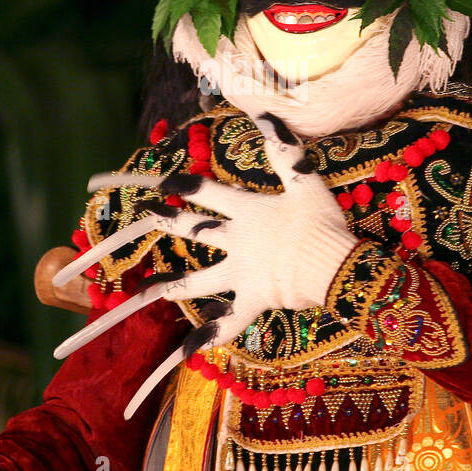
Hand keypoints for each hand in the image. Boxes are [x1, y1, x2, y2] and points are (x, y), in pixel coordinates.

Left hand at [51, 111, 358, 418]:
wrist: (338, 268)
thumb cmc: (323, 222)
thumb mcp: (306, 178)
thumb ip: (282, 147)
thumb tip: (264, 112)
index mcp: (245, 211)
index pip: (201, 192)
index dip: (172, 184)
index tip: (145, 183)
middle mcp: (234, 242)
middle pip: (189, 230)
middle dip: (163, 224)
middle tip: (133, 223)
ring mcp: (238, 276)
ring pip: (192, 284)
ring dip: (164, 289)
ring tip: (139, 294)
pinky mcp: (250, 303)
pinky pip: (220, 328)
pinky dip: (197, 345)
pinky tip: (177, 359)